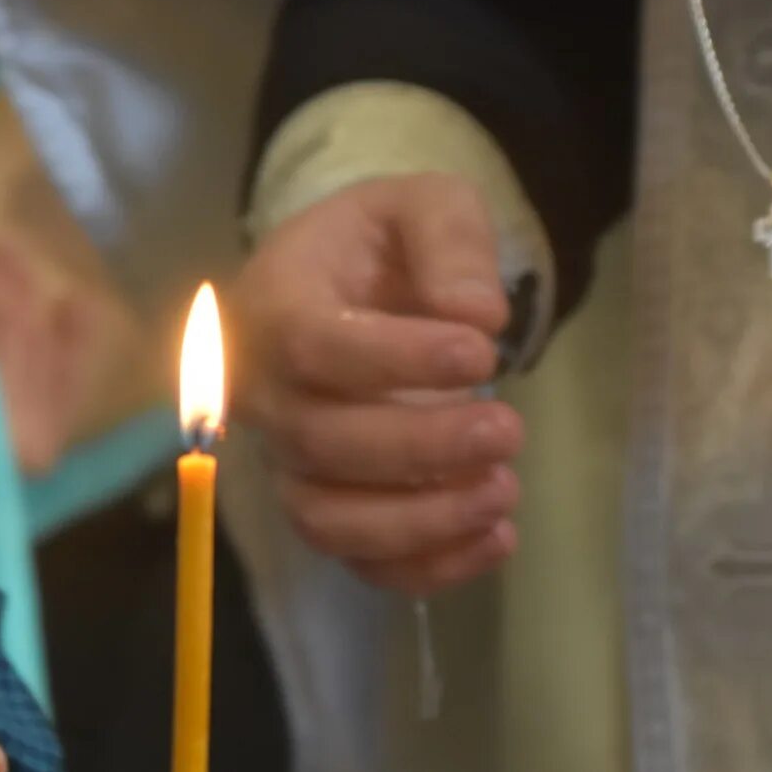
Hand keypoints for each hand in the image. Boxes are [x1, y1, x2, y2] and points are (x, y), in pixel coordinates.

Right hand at [230, 173, 522, 595]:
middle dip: (420, 448)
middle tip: (509, 429)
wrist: (343, 291)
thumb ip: (449, 239)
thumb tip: (474, 315)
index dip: (394, 361)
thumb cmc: (379, 246)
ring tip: (504, 493)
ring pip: (327, 519)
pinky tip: (494, 539)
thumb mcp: (420, 204)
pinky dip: (423, 568)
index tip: (480, 351)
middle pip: (320, 443)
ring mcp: (286, 462)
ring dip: (420, 521)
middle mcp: (262, 396)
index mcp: (273, 307)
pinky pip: (356, 561)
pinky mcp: (323, 507)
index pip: (311, 347)